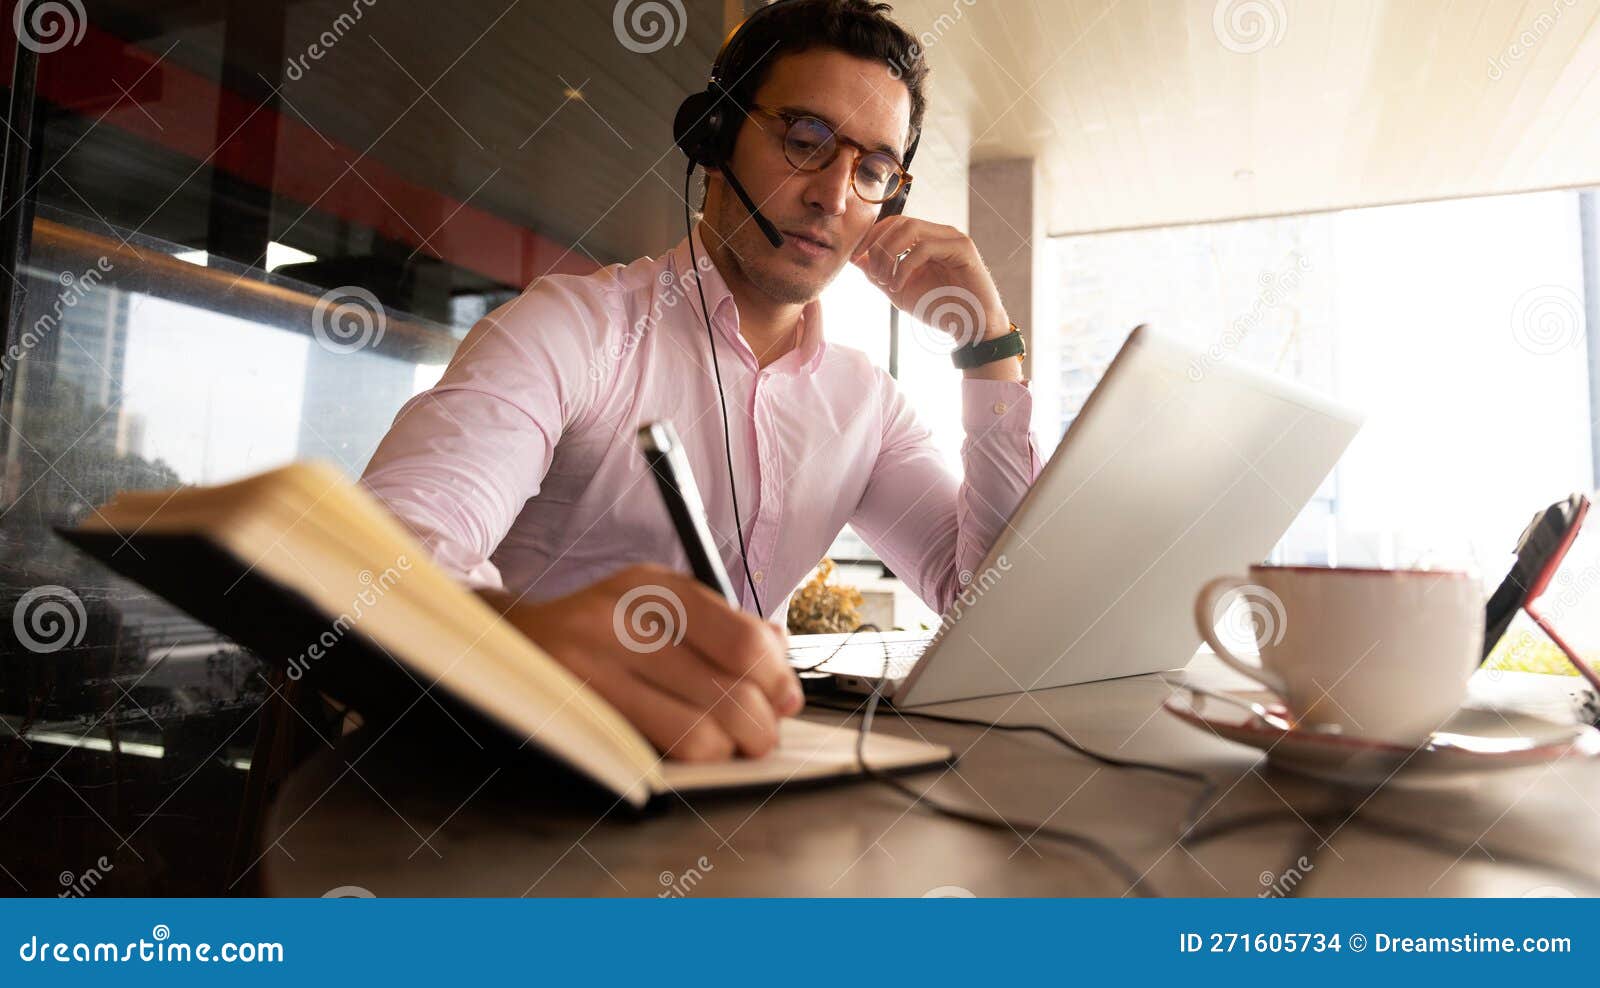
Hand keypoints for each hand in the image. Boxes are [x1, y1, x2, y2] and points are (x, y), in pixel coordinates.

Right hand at [475, 565, 801, 760]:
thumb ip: (724, 629)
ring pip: (699, 732)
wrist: (510, 640)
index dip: (777, 681)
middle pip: (729, 691)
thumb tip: (783, 673)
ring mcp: (593, 667)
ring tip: (728, 747)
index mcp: (653, 587)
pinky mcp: (578, 711)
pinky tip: (692, 751)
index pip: (744, 642)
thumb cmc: (601, 630)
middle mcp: (621, 620)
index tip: (785, 700)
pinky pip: (658, 752)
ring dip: (728, 750)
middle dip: (761, 726)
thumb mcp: (658, 607)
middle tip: (762, 736)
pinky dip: (690, 759)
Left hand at [851, 216, 1009, 345]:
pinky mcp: (963, 249)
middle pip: (899, 222)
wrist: (971, 329)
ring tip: (885, 281)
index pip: (893, 224)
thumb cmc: (939, 309)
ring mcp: (952, 239)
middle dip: (877, 246)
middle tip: (873, 275)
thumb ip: (878, 274)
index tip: (855, 258)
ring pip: (910, 229)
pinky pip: (925, 247)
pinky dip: (905, 266)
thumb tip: (856, 259)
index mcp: (926, 240)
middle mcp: (939, 234)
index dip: (871, 237)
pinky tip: (898, 285)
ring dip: (889, 255)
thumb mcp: (900, 291)